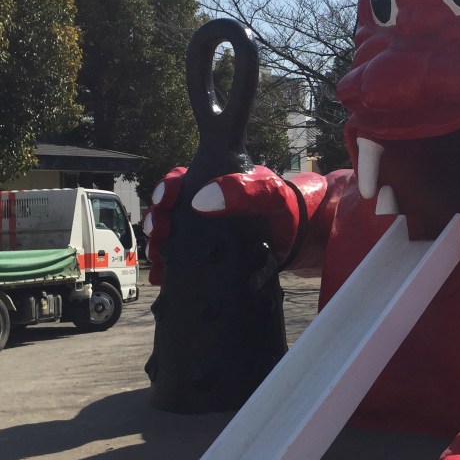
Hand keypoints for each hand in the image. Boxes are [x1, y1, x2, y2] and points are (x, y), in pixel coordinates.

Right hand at [143, 166, 301, 283]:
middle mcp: (203, 207)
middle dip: (157, 220)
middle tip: (160, 232)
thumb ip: (243, 191)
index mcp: (214, 184)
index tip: (164, 200)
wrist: (301, 241)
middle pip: (167, 210)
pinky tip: (160, 279)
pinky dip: (168, 269)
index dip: (167, 188)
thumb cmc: (285, 208)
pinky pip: (181, 261)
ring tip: (158, 257)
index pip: (181, 181)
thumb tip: (202, 201)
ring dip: (158, 245)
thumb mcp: (270, 192)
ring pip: (169, 236)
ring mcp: (204, 233)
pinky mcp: (208, 257)